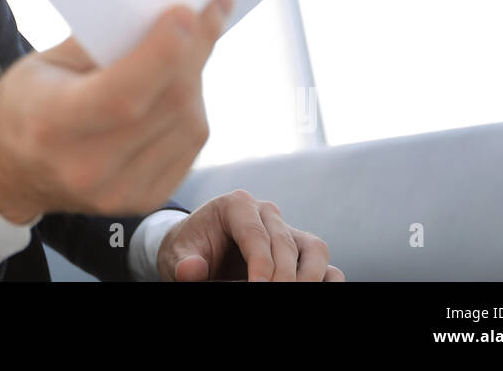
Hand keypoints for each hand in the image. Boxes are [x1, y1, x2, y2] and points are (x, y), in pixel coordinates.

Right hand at [0, 0, 232, 223]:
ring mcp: (121, 191)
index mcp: (54, 125)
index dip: (162, 52)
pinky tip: (182, 82)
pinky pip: (191, 144)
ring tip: (192, 44)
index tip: (188, 10)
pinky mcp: (145, 199)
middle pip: (167, 105)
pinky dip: (193, 106)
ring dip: (196, 76)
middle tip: (210, 8)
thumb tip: (160, 11)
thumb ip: (99, 41)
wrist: (7, 170)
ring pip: (189, 124)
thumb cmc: (25, 103)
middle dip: (196, 50)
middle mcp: (89, 167)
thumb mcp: (44, 62)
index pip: (123, 95)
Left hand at [157, 188, 345, 280]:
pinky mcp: (299, 247)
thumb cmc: (188, 250)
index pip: (255, 235)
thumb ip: (184, 263)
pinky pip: (321, 260)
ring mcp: (286, 228)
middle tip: (272, 297)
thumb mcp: (176, 256)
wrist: (196, 249)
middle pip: (284, 244)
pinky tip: (317, 291)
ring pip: (314, 248)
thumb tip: (192, 270)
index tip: (258, 289)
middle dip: (282, 278)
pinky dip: (325, 278)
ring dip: (310, 277)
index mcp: (235, 205)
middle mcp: (265, 211)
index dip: (261, 266)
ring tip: (295, 296)